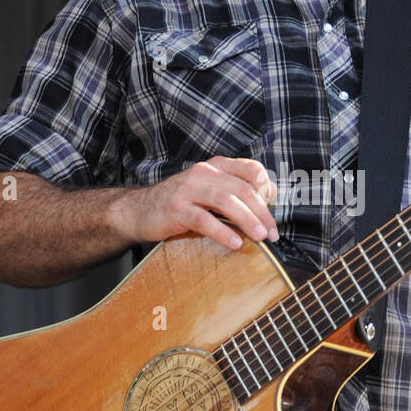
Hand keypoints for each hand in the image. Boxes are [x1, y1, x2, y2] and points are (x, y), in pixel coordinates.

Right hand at [115, 156, 278, 251]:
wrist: (138, 211)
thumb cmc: (180, 205)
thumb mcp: (208, 192)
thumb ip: (233, 194)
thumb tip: (268, 205)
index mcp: (216, 167)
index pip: (251, 169)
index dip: (267, 189)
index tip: (273, 211)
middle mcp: (204, 173)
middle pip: (243, 189)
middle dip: (262, 212)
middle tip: (272, 233)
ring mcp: (189, 189)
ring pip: (226, 201)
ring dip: (248, 220)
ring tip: (260, 237)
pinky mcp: (177, 209)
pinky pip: (204, 220)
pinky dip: (223, 232)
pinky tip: (235, 243)